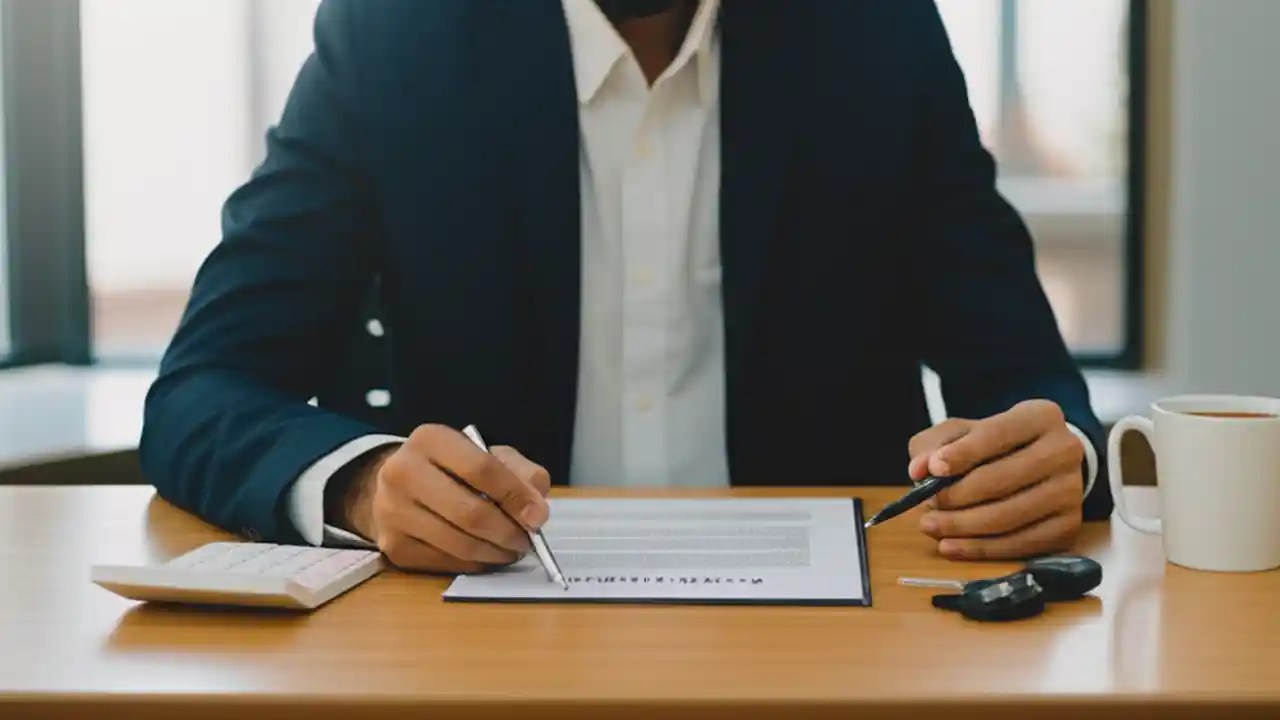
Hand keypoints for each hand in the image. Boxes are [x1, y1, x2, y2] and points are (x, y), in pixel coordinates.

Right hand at [334, 424, 550, 572]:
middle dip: (508, 532)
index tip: (539, 516)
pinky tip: (485, 555)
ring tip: (511, 549)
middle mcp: (402, 472)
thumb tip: (536, 511)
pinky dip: (474, 563)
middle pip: (469, 512)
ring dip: (495, 552)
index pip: (482, 468)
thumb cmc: (451, 468)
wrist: (398, 484)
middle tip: (527, 541)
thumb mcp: (487, 454)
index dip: (516, 496)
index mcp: (430, 439)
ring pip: (458, 543)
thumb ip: (521, 473)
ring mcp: (392, 511)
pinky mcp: (392, 545)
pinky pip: (445, 562)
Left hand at [907, 400, 1084, 560]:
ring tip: (931, 525)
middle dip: (955, 496)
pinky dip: (979, 549)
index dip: (962, 454)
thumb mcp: (964, 432)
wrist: (1042, 467)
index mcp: (1040, 416)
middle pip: (1000, 480)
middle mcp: (1064, 451)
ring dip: (961, 526)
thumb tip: (919, 469)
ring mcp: (1071, 491)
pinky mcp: (1069, 526)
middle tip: (926, 504)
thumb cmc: (996, 446)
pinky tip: (951, 545)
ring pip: (1007, 517)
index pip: (996, 435)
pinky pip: (1019, 544)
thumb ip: (935, 445)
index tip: (932, 469)